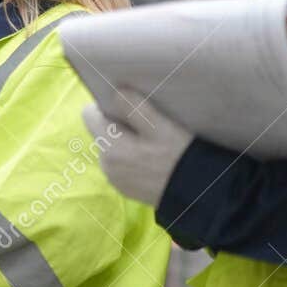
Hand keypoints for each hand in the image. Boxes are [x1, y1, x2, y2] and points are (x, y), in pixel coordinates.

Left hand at [84, 91, 194, 205]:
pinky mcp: (124, 188)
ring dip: (127, 140)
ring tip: (153, 141)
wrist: (196, 194)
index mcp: (110, 147)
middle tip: (148, 123)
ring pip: (113, 147)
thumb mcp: (161, 127)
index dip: (107, 105)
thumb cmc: (180, 157)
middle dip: (119, 123)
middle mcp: (106, 165)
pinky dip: (132, 157)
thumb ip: (134, 107)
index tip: (128, 104)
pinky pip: (121, 163)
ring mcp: (114, 178)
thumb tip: (116, 91)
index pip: (90, 115)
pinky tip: (153, 159)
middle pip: (102, 131)